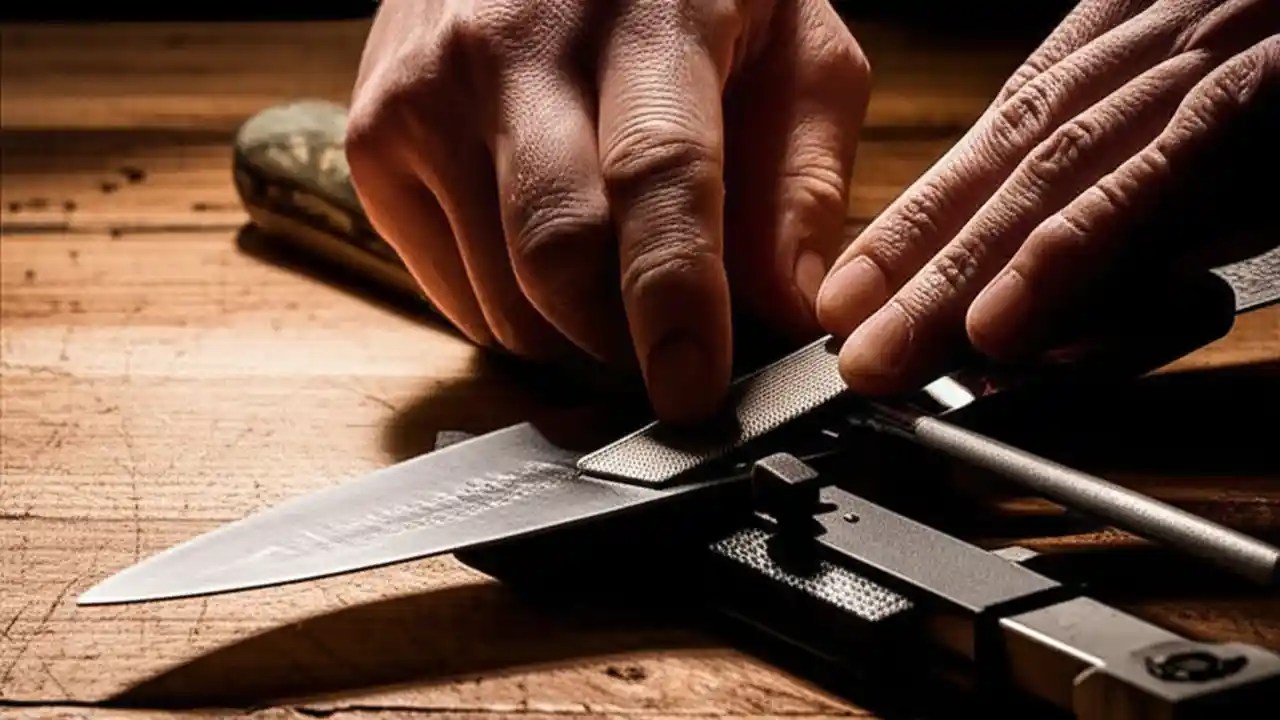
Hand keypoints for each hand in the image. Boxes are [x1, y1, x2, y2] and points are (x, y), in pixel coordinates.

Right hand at [346, 0, 869, 421]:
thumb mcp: (789, 42)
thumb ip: (803, 176)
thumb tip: (791, 311)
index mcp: (644, 14)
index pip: (656, 176)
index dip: (675, 301)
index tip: (694, 392)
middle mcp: (513, 50)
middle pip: (558, 258)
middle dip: (622, 347)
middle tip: (672, 363)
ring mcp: (426, 96)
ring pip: (503, 299)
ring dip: (573, 334)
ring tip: (616, 283)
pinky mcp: (375, 143)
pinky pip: (454, 295)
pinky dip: (515, 312)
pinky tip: (548, 254)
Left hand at [817, 0, 1278, 394]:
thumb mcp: (1231, 119)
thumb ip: (1150, 188)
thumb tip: (1061, 299)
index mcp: (1153, 34)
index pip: (1011, 133)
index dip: (925, 216)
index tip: (856, 288)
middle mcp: (1175, 37)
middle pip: (1016, 159)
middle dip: (922, 261)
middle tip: (851, 346)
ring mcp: (1231, 57)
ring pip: (1063, 174)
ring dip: (969, 274)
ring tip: (896, 354)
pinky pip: (1167, 179)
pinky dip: (1082, 255)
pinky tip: (1008, 324)